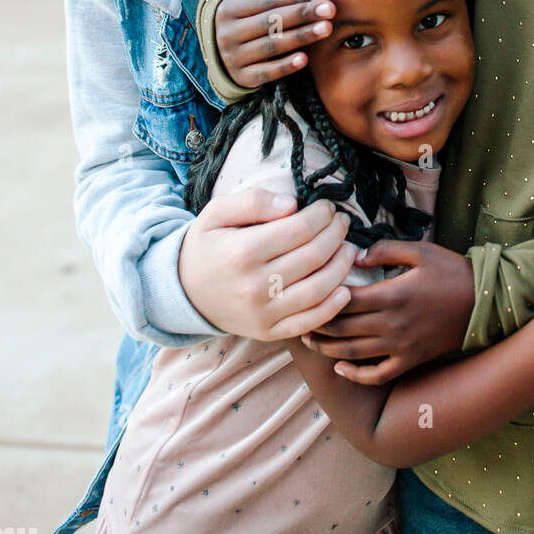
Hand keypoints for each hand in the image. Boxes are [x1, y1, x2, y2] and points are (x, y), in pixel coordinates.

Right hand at [178, 190, 356, 339]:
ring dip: (342, 267)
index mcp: (242, 252)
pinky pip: (308, 322)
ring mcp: (262, 313)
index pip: (299, 230)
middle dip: (336, 235)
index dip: (321, 215)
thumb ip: (253, 201)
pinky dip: (332, 307)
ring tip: (348, 249)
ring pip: (318, 290)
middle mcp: (254, 286)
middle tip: (342, 222)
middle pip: (313, 257)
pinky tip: (345, 289)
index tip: (328, 207)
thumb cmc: (208, 245)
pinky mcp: (267, 332)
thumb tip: (292, 204)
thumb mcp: (217, 212)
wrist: (184, 291)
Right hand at [215, 0, 336, 88]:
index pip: (267, 1)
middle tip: (330, 10)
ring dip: (301, 37)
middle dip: (303, 14)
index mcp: (228, 9)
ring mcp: (233, 57)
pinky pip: (266, 73)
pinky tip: (305, 59)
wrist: (215, 53)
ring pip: (271, 46)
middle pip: (271, 22)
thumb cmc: (240, 19)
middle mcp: (228, 33)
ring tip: (326, 28)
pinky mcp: (242, 77)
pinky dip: (285, 66)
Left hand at [300, 240, 475, 385]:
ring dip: (327, 348)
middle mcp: (393, 324)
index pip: (346, 300)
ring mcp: (401, 346)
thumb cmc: (451, 271)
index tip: (306, 290)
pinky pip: (378, 374)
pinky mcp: (411, 359)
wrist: (483, 302)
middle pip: (344, 328)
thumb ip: (385, 250)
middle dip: (317, 324)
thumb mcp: (421, 251)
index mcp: (393, 294)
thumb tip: (355, 257)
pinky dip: (356, 375)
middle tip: (296, 317)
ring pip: (354, 352)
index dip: (322, 296)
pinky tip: (340, 368)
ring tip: (309, 339)